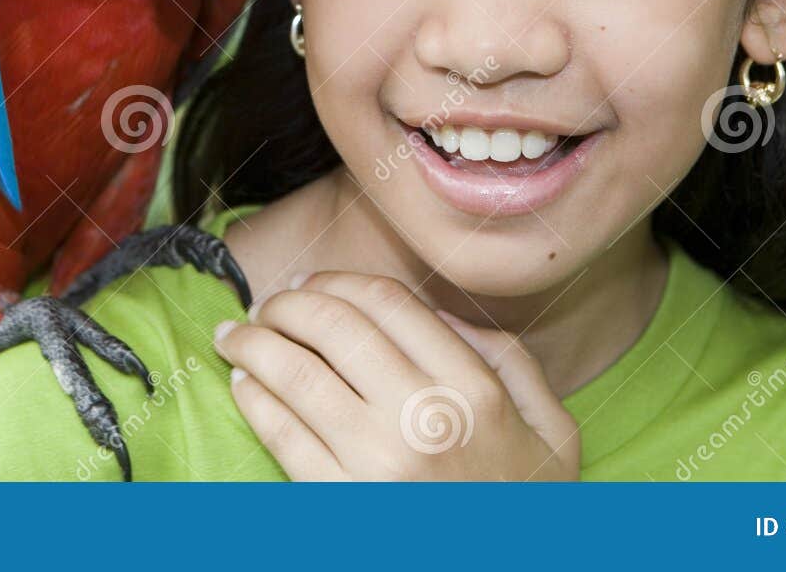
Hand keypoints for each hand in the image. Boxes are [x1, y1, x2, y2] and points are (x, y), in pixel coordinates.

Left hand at [213, 270, 579, 480]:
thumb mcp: (549, 426)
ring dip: (254, 344)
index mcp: (472, 390)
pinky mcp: (339, 506)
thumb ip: (506, 357)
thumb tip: (437, 312)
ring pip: (297, 375)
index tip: (311, 280)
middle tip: (268, 303)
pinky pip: (282, 438)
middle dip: (287, 303)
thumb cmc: (527, 505)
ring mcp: (376, 466)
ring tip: (235, 335)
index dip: (336, 280)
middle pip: (332, 327)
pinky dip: (253, 400)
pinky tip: (243, 385)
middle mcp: (421, 419)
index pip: (386, 303)